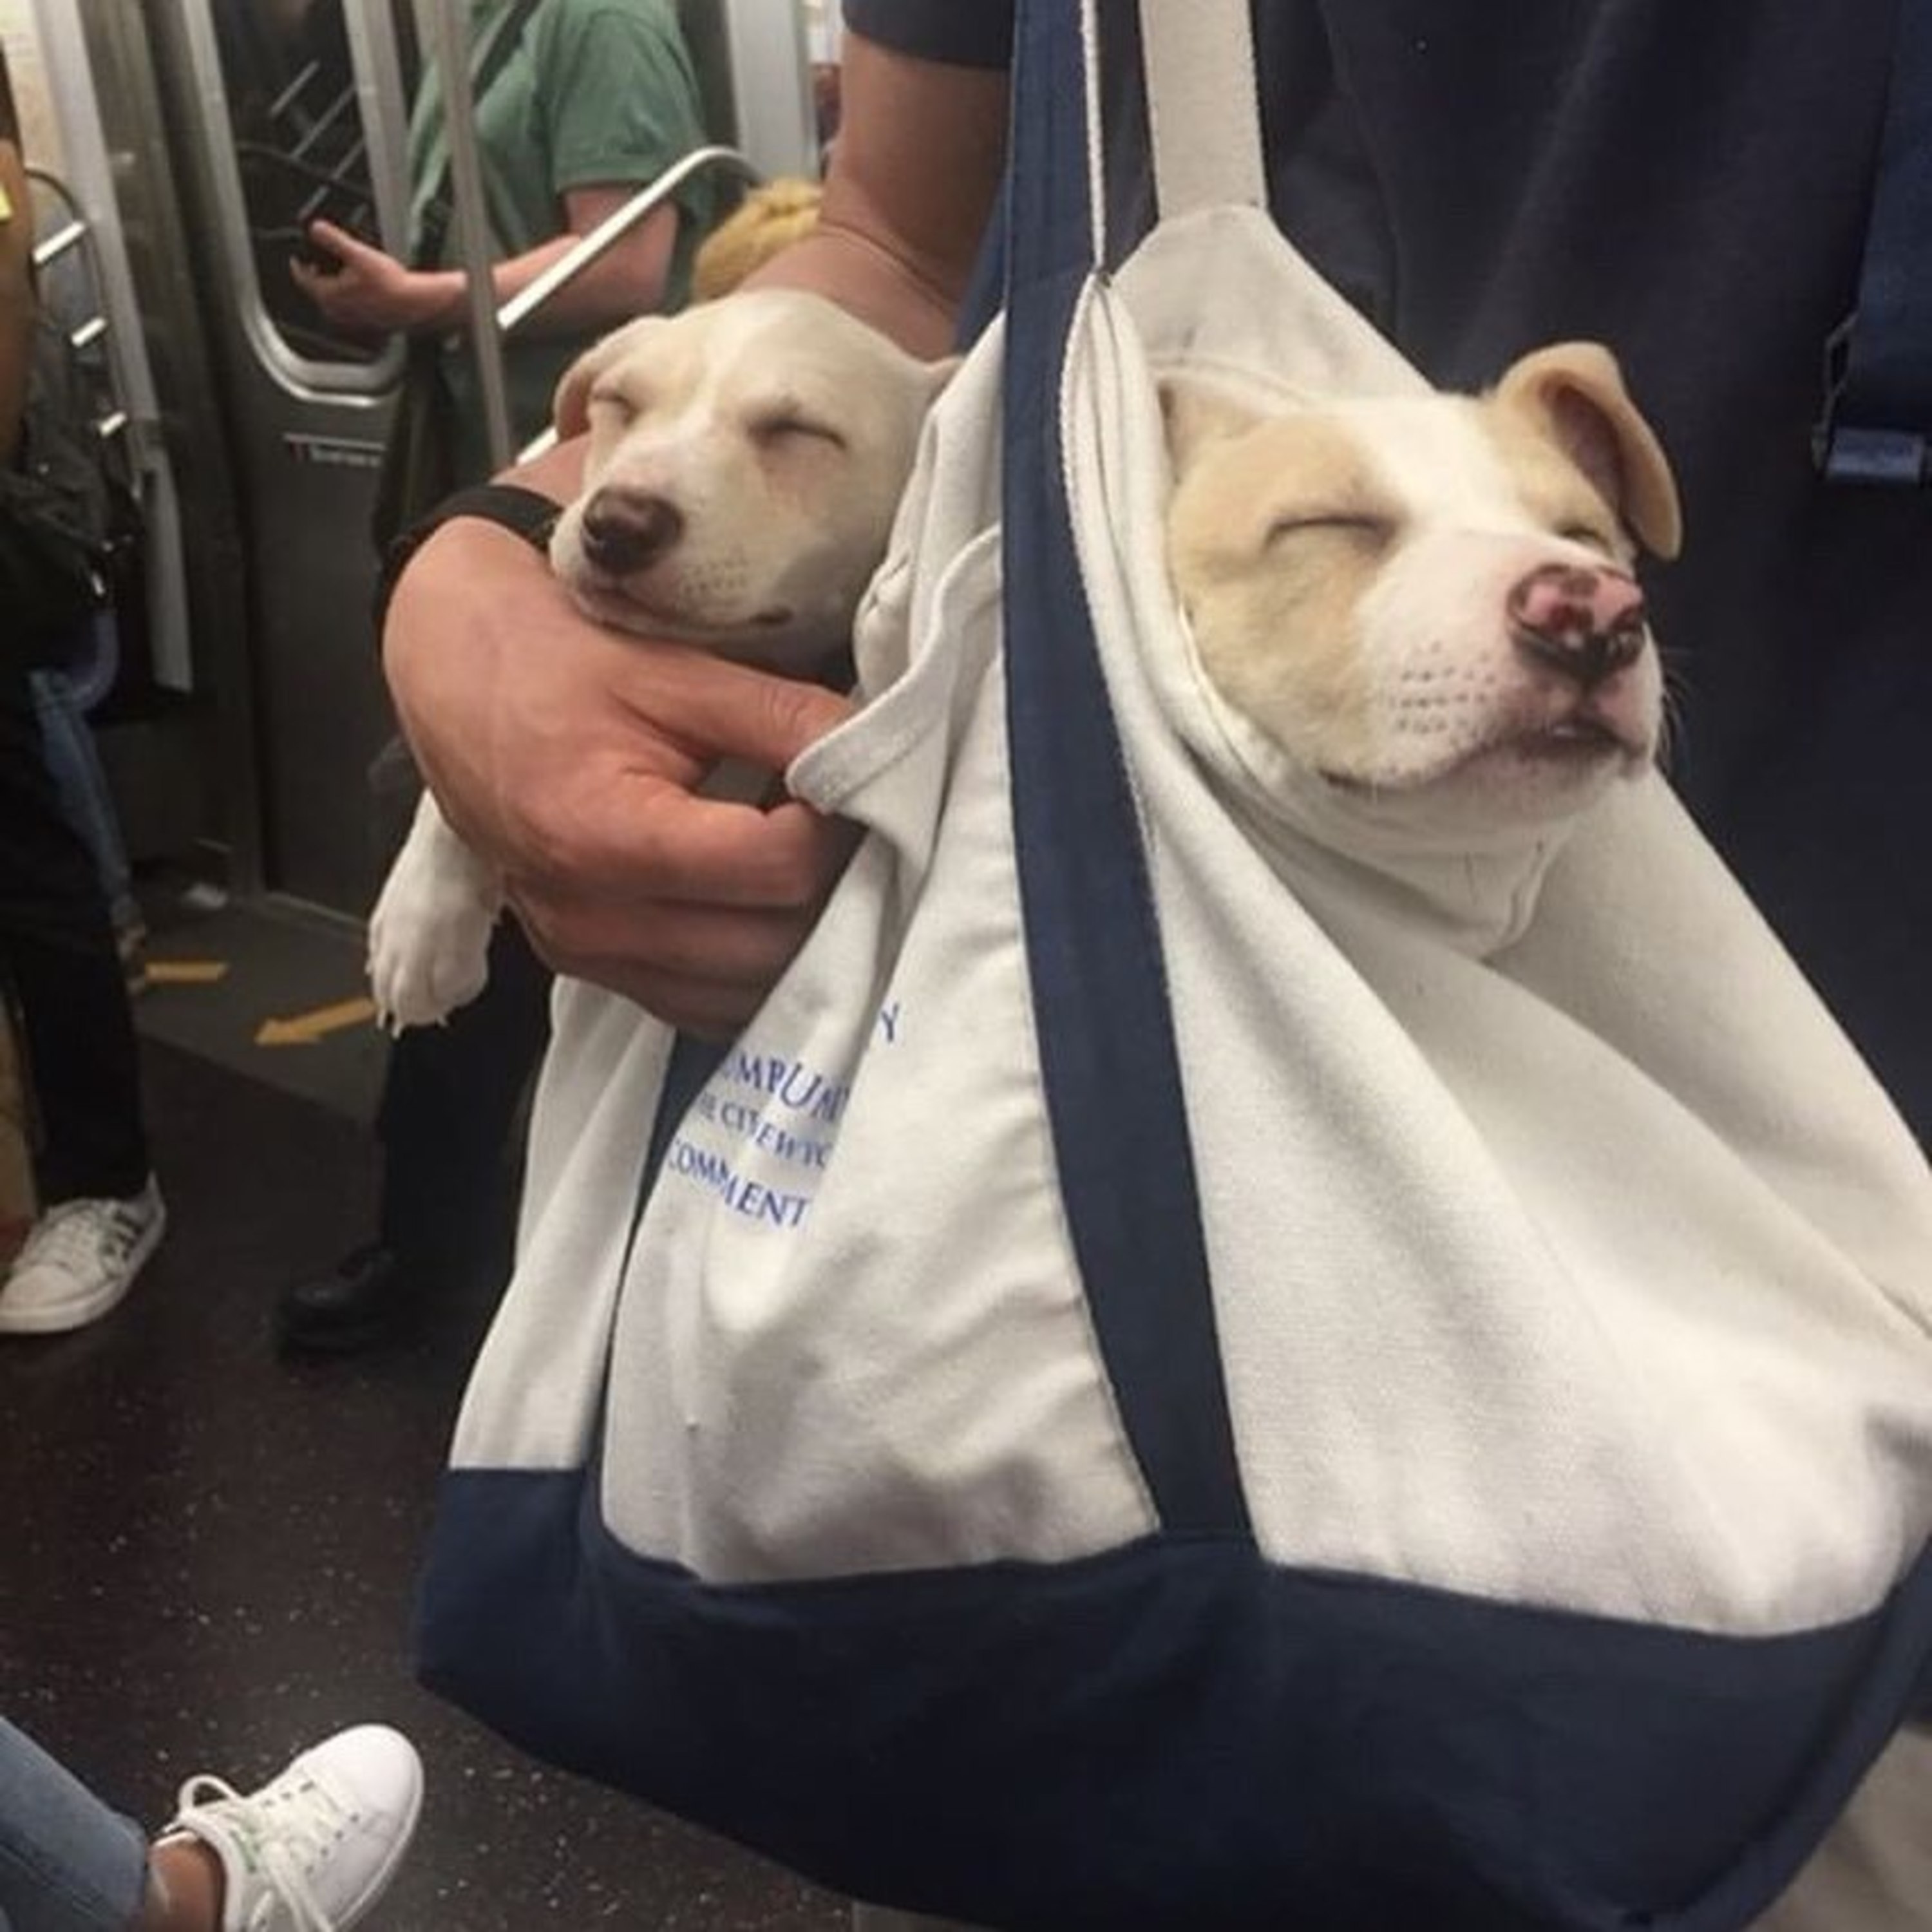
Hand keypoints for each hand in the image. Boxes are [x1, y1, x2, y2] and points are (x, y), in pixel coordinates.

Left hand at [289, 220, 456, 335]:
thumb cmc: (390, 285)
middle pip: (317, 287)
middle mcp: (335, 310)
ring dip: (335, 283)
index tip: (297, 253)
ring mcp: (349, 318)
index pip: (301, 277)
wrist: (415, 306)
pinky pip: (348, 305)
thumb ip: (333, 239)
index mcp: (328, 295)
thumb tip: (314, 228)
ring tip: (346, 269)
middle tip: (324, 257)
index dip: (297, 262)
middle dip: (319, 271)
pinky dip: (349, 293)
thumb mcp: (358, 253)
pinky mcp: (363, 321)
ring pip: (333, 297)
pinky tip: (363, 284)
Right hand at [383, 460, 858, 1037]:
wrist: (453, 676)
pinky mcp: (590, 970)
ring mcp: (586, 955)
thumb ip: (783, 716)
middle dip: (831, 887)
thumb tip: (880, 753)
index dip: (834, 826)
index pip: (777, 868)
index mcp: (604, 836)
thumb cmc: (557, 660)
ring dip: (799, 938)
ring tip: (814, 864)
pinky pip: (702, 1006)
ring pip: (745, 992)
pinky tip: (771, 910)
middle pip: (771, 943)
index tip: (848, 782)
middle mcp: (590, 918)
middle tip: (854, 827)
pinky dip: (752, 971)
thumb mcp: (673, 670)